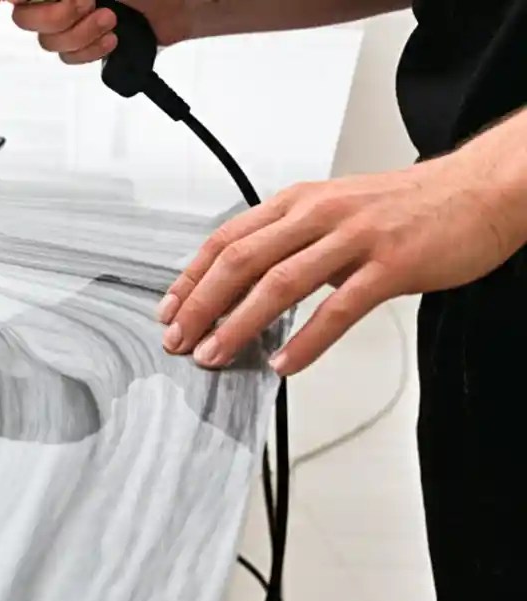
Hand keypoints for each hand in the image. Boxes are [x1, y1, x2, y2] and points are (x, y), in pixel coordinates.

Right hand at [0, 0, 196, 64]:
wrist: (181, 4)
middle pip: (23, 19)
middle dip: (56, 15)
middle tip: (87, 1)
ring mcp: (68, 20)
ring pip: (47, 43)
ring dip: (81, 33)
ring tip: (110, 18)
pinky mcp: (84, 44)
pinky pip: (68, 59)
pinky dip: (90, 50)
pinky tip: (111, 38)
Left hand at [158, 150, 526, 375]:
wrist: (478, 189)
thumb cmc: (404, 205)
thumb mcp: (333, 210)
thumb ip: (290, 240)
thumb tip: (245, 283)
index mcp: (298, 202)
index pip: (226, 240)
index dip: (191, 279)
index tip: (168, 311)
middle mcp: (317, 215)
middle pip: (240, 261)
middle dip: (201, 306)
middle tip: (179, 340)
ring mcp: (353, 238)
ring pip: (279, 284)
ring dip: (240, 325)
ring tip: (216, 355)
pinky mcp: (389, 265)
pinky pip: (337, 309)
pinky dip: (305, 341)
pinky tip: (284, 364)